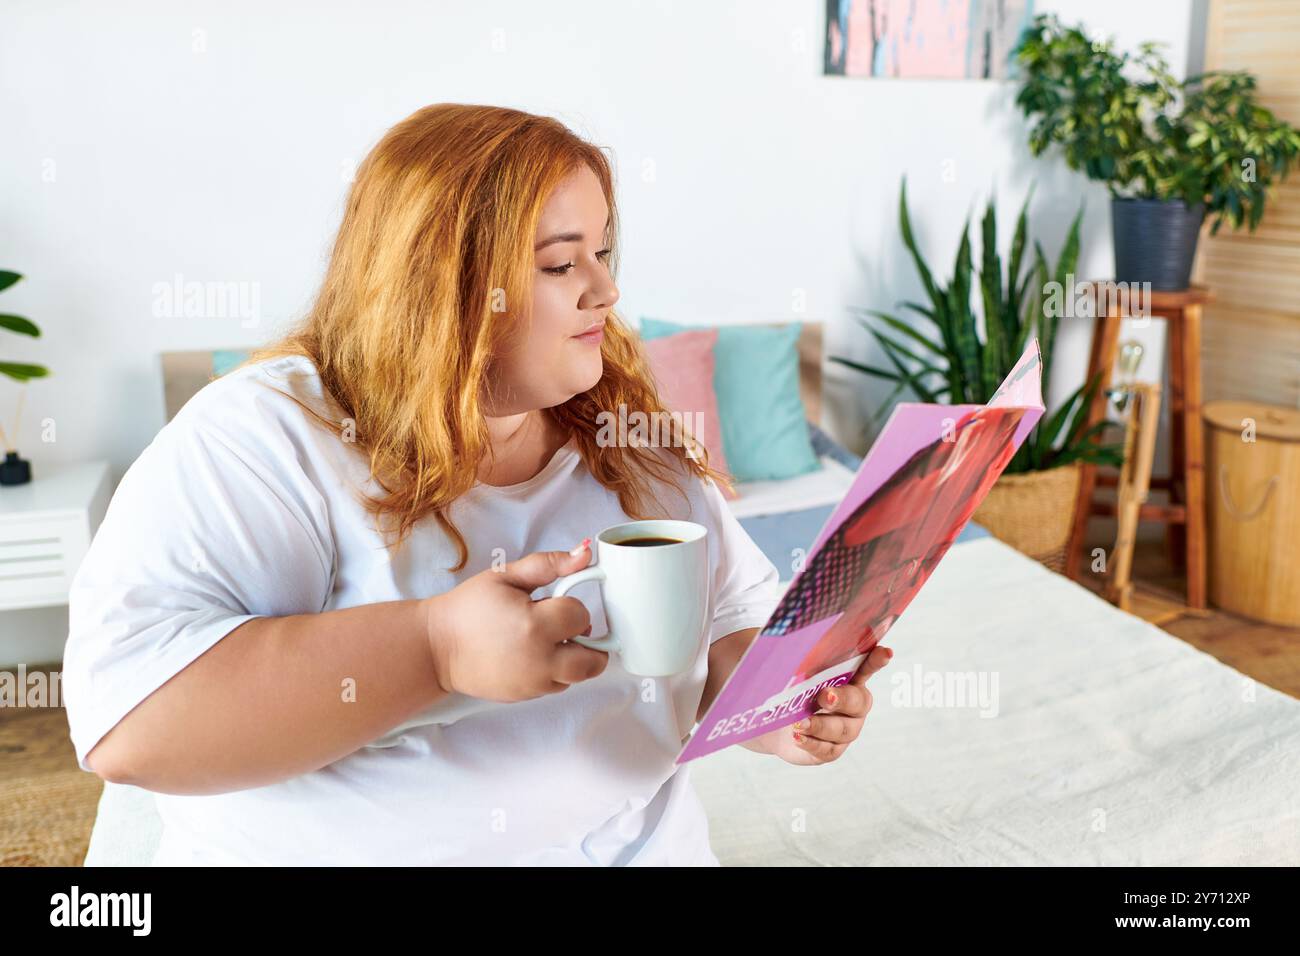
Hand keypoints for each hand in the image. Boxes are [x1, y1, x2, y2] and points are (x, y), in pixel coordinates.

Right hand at [423, 539, 608, 701]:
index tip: (550, 602)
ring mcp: (533, 684)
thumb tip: (585, 553)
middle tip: (563, 627)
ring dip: (574, 657)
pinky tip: (534, 655)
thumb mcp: (505, 576)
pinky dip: (556, 672)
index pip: (580, 615)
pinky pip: (558, 686)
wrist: (437, 647)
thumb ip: (549, 564)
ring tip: (546, 641)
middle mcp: (539, 660)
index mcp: (535, 625)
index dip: (569, 605)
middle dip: (587, 640)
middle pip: (594, 660)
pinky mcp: (526, 697)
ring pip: (579, 675)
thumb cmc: (468, 608)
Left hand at [757, 643, 893, 765]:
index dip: (877, 661)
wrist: (773, 725)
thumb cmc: (791, 693)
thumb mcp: (794, 677)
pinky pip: (827, 750)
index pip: (866, 668)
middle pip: (858, 702)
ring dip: (820, 725)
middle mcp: (854, 705)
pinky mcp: (833, 750)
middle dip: (842, 699)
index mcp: (849, 680)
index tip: (886, 652)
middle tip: (824, 696)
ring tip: (799, 723)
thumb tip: (797, 657)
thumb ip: (803, 668)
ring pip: (841, 729)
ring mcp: (847, 729)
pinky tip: (797, 737)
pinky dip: (811, 743)